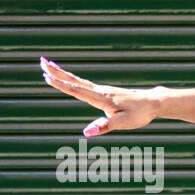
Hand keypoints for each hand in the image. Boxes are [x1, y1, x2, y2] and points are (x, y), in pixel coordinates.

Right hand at [39, 57, 164, 136]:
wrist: (153, 103)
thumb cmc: (139, 114)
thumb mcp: (122, 123)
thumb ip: (104, 127)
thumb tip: (86, 133)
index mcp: (101, 98)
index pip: (77, 90)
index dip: (61, 84)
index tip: (46, 76)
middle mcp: (100, 91)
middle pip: (75, 80)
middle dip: (57, 72)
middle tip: (41, 60)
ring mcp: (102, 90)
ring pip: (78, 80)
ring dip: (62, 72)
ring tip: (48, 65)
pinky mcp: (105, 92)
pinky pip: (85, 83)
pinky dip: (73, 78)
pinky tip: (69, 78)